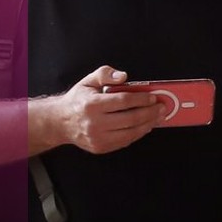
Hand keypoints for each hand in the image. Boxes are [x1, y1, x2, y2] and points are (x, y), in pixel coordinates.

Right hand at [50, 65, 164, 153]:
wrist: (60, 122)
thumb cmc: (78, 100)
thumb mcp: (88, 81)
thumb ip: (105, 74)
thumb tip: (123, 76)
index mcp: (92, 104)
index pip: (123, 101)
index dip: (141, 99)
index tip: (153, 96)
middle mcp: (94, 123)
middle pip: (131, 118)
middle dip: (150, 112)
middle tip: (162, 107)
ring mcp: (98, 138)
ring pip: (131, 132)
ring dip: (148, 124)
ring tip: (158, 116)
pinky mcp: (101, 147)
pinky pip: (125, 141)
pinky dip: (138, 133)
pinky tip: (146, 125)